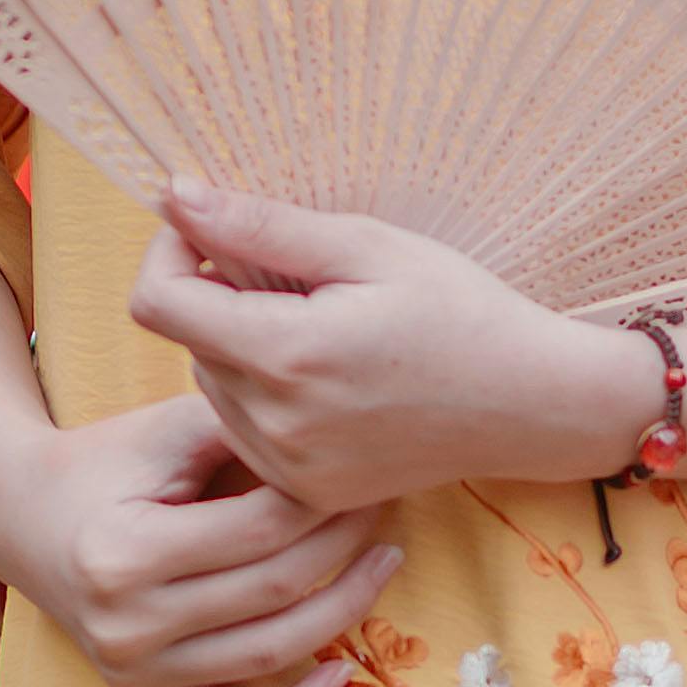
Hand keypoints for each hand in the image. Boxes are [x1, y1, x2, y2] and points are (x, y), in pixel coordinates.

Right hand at [0, 389, 400, 686]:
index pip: (261, 529)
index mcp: (125, 551)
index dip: (326, 500)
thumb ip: (239, 426)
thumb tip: (331, 431)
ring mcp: (135, 673)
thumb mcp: (164, 430)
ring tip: (384, 564)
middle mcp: (126, 624)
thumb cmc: (106, 464)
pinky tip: (342, 672)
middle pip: (275, 589)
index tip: (363, 473)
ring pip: (272, 653)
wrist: (26, 520)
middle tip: (385, 508)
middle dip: (346, 546)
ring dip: (345, 611)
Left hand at [132, 191, 648, 513]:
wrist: (530, 407)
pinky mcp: (302, 492)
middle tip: (301, 283)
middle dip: (220, 299)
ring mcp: (288, 467)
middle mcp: (276, 423)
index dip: (168, 252)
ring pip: (211, 385)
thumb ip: (260, 226)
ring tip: (324, 333)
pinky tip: (329, 381)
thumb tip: (172, 195)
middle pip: (188, 341)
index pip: (156, 301)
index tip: (210, 230)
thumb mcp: (367, 246)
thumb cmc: (460, 311)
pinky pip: (243, 429)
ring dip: (242, 348)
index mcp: (289, 353)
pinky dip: (266, 396)